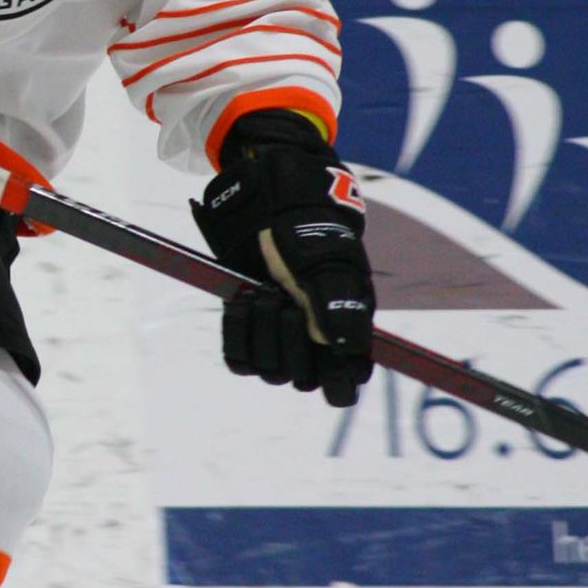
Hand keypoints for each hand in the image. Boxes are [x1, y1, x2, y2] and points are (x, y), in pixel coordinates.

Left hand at [189, 110, 373, 405]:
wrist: (264, 201)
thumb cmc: (306, 227)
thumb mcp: (327, 262)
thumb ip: (339, 305)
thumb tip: (349, 350)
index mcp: (347, 331)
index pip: (345, 386)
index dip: (335, 381)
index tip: (319, 350)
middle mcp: (314, 341)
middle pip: (302, 380)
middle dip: (288, 339)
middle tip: (284, 297)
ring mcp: (279, 337)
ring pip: (270, 370)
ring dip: (262, 330)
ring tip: (264, 290)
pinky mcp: (248, 329)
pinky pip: (239, 360)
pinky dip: (237, 333)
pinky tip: (242, 303)